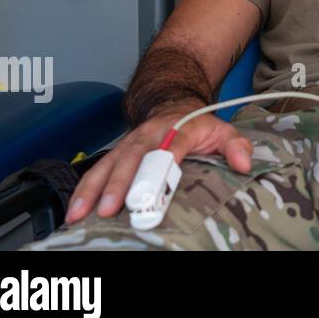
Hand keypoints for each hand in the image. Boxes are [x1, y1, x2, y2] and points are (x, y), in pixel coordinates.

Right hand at [64, 101, 252, 224]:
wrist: (172, 103)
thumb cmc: (197, 125)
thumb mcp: (222, 130)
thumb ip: (236, 145)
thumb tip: (244, 162)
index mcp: (177, 129)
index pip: (170, 147)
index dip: (160, 166)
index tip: (152, 189)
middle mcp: (148, 135)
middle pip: (131, 159)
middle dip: (119, 185)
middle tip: (110, 209)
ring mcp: (129, 144)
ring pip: (107, 165)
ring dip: (92, 189)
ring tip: (79, 214)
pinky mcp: (116, 154)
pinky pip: (97, 171)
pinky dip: (83, 190)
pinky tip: (74, 210)